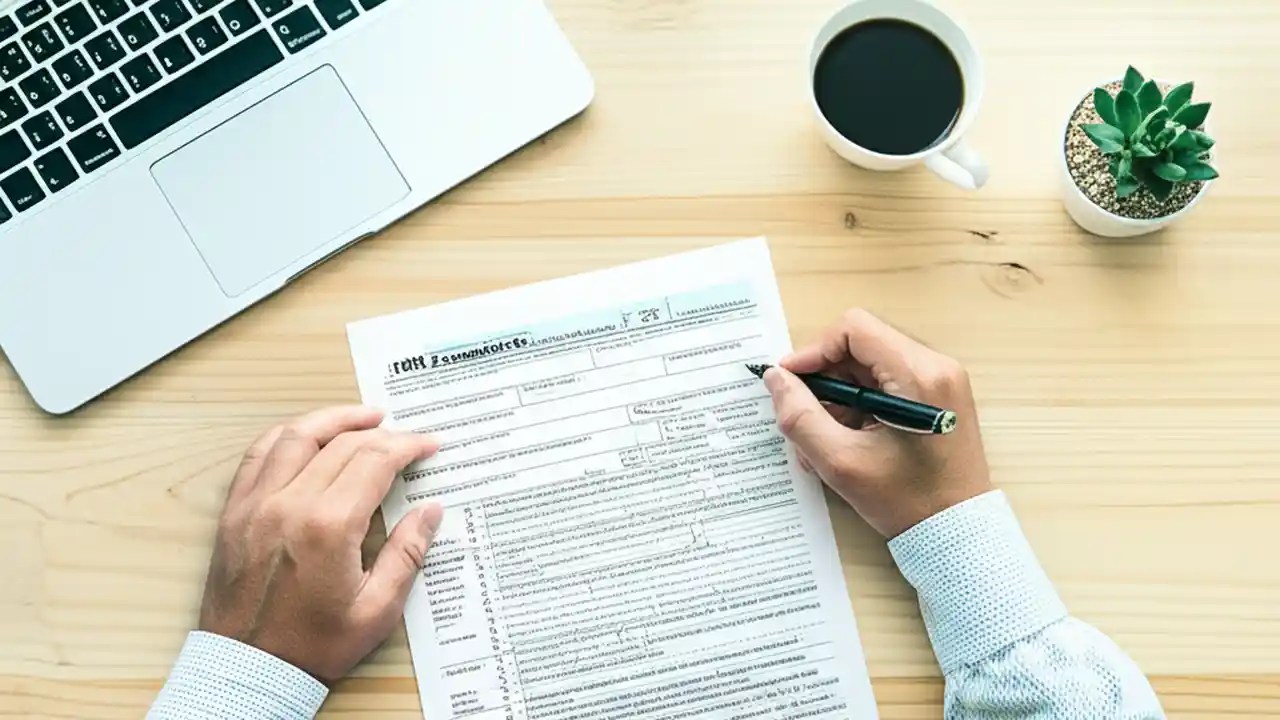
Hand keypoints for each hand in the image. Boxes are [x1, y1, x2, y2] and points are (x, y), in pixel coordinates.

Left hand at [199, 405, 442, 683]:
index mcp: (327, 527)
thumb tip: (430, 511)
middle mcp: (288, 505)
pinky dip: (287, 435)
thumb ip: (407, 554)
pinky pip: (259, 455)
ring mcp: (255, 505)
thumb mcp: (376, 611)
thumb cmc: (311, 647)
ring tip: (363, 417)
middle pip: (342, 444)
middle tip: (406, 437)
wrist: (248, 670)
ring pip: (296, 436)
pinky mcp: (234, 513)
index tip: (428, 446)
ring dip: (334, 419)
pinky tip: (308, 434)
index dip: (407, 446)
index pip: (375, 461)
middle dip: (381, 434)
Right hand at [764, 309, 991, 537]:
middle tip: (804, 414)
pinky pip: (887, 381)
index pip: (853, 329)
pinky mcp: (939, 396)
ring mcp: (942, 380)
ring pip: (871, 364)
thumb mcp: (842, 462)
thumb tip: (775, 378)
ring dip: (840, 394)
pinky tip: (849, 438)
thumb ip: (800, 416)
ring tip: (824, 436)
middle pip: (861, 345)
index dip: (814, 351)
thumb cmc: (908, 502)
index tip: (790, 382)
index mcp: (919, 376)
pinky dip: (860, 403)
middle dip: (825, 377)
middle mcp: (936, 367)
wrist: (959, 532)